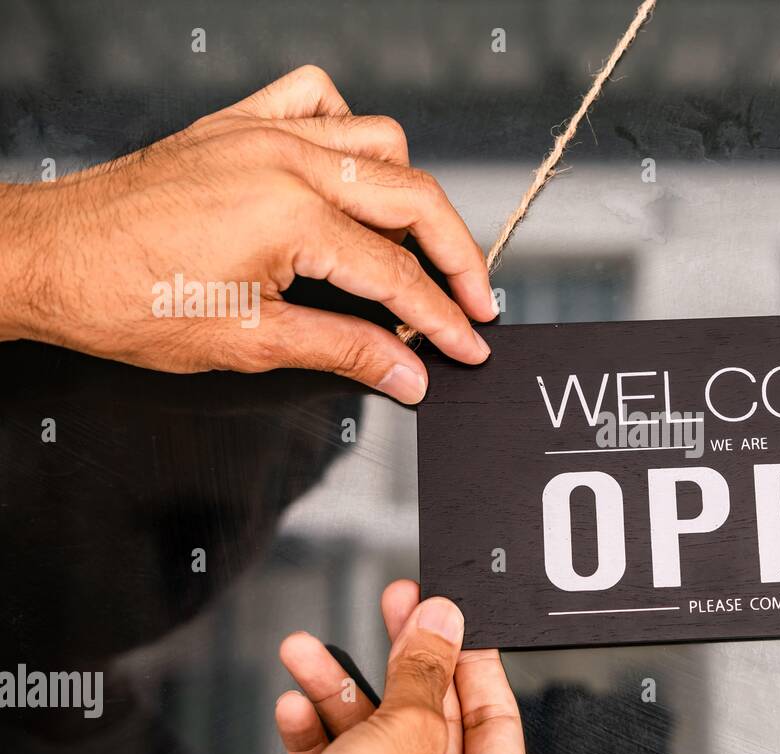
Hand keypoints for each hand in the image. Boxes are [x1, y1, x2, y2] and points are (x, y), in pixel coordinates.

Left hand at [0, 65, 496, 403]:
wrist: (48, 259)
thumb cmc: (126, 299)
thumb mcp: (249, 342)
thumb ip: (346, 351)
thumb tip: (409, 371)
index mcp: (292, 214)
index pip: (398, 273)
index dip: (443, 316)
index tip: (468, 344)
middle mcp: (286, 159)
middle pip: (412, 199)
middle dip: (457, 254)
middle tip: (474, 300)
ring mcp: (263, 133)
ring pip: (380, 141)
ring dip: (413, 194)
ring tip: (420, 244)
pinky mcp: (238, 124)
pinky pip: (318, 99)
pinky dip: (350, 131)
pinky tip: (352, 174)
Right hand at [213, 580, 534, 753]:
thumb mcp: (405, 740)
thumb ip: (423, 674)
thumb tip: (440, 621)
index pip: (493, 718)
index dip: (468, 659)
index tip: (447, 616)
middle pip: (428, 723)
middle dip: (398, 662)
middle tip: (393, 609)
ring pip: (371, 743)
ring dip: (339, 691)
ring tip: (309, 652)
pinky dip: (312, 736)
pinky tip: (296, 704)